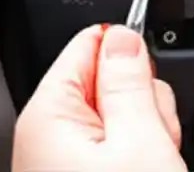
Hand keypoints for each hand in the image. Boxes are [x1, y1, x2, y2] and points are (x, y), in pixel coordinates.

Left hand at [12, 25, 186, 171]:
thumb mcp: (140, 140)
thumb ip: (130, 81)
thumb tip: (123, 35)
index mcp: (48, 114)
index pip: (90, 45)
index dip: (130, 62)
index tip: (145, 91)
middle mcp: (44, 135)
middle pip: (106, 83)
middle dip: (140, 105)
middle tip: (149, 140)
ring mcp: (58, 159)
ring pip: (116, 118)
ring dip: (143, 135)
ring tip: (147, 164)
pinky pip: (111, 148)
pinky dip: (133, 157)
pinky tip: (140, 171)